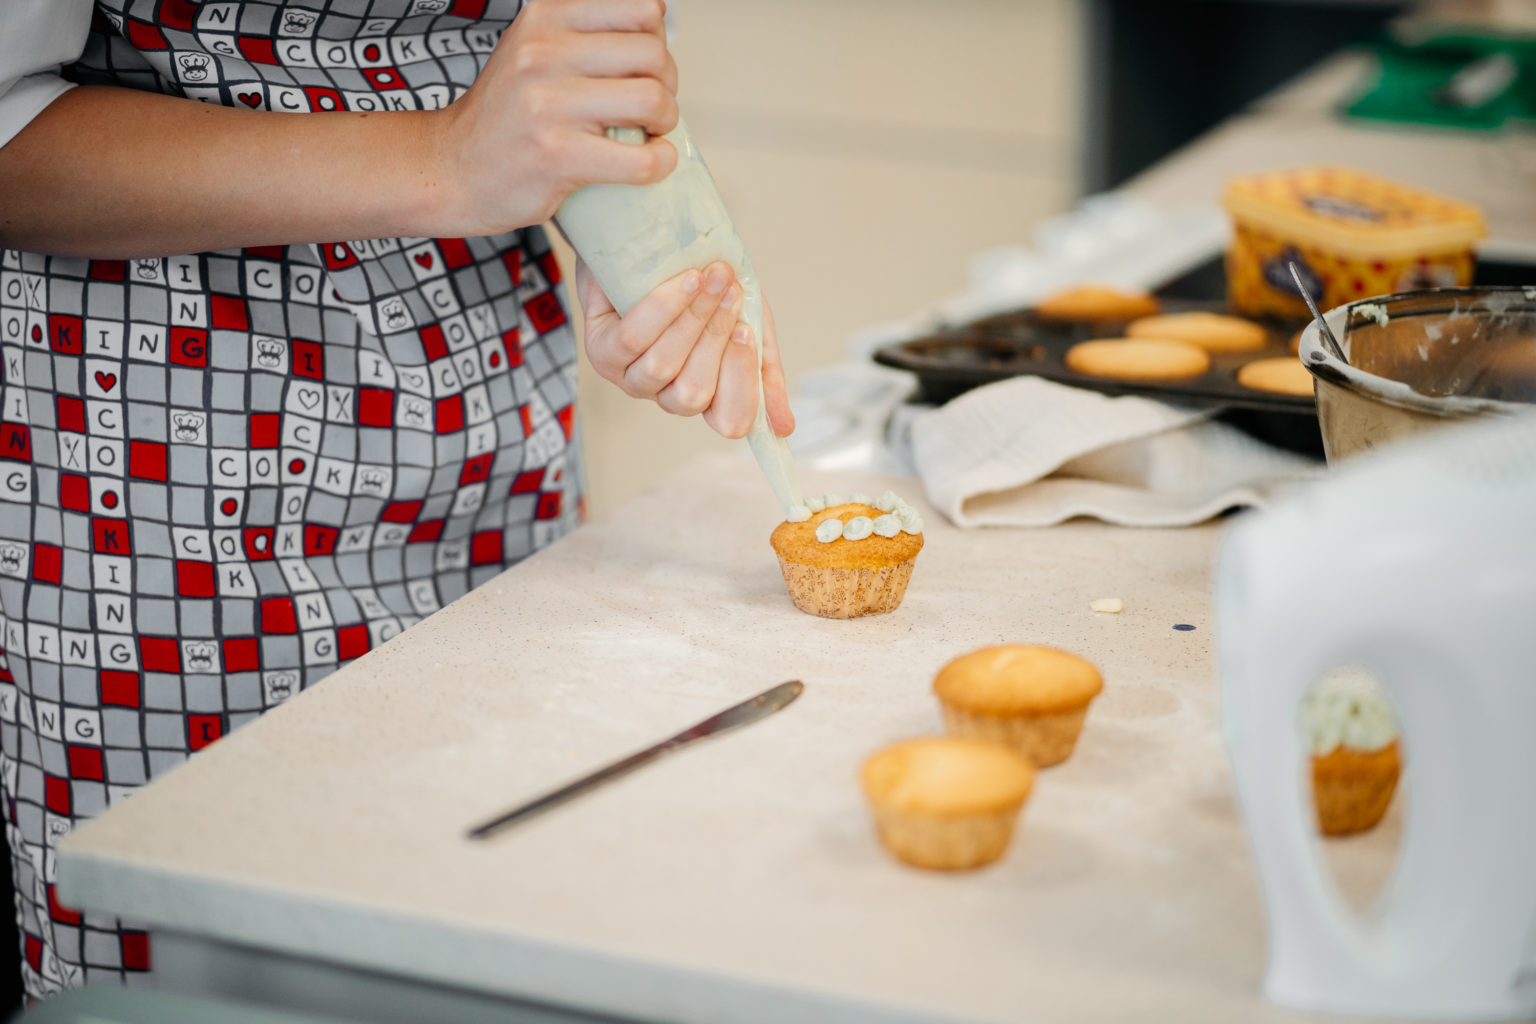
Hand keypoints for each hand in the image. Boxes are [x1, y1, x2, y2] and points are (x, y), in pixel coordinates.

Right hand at [437, 0, 679, 233]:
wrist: (452, 168)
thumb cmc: (506, 117)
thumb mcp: (533, 49)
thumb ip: (583, 33)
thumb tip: (655, 22)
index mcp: (546, 17)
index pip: (641, 10)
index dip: (657, 43)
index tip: (643, 71)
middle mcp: (544, 52)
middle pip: (653, 54)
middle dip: (667, 86)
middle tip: (651, 110)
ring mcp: (548, 104)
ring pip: (653, 100)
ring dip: (666, 123)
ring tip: (647, 135)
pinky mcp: (557, 155)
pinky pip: (642, 159)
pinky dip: (660, 164)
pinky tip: (651, 163)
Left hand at [579, 259, 795, 440]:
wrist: (654, 237)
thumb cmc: (703, 284)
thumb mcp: (746, 320)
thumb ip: (764, 368)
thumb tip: (784, 428)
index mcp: (706, 393)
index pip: (729, 422)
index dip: (742, 385)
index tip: (746, 331)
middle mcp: (665, 394)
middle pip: (693, 394)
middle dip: (715, 338)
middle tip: (730, 290)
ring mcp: (629, 378)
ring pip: (663, 367)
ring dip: (692, 318)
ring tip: (711, 276)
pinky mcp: (601, 352)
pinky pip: (634, 340)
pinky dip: (663, 308)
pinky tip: (683, 280)